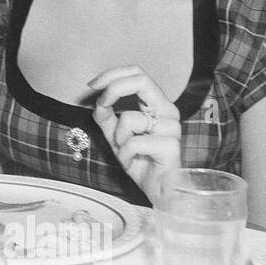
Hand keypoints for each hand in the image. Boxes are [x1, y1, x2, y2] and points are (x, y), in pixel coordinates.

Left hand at [88, 66, 180, 206]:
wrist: (158, 191)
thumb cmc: (140, 161)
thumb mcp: (115, 136)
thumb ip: (105, 116)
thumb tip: (97, 100)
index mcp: (157, 105)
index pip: (138, 74)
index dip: (113, 74)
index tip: (93, 85)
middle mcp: (168, 111)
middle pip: (141, 80)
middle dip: (113, 88)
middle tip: (100, 104)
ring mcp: (172, 128)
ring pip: (129, 118)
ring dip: (117, 137)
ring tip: (127, 152)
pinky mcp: (171, 146)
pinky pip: (133, 143)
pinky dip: (124, 155)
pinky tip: (133, 163)